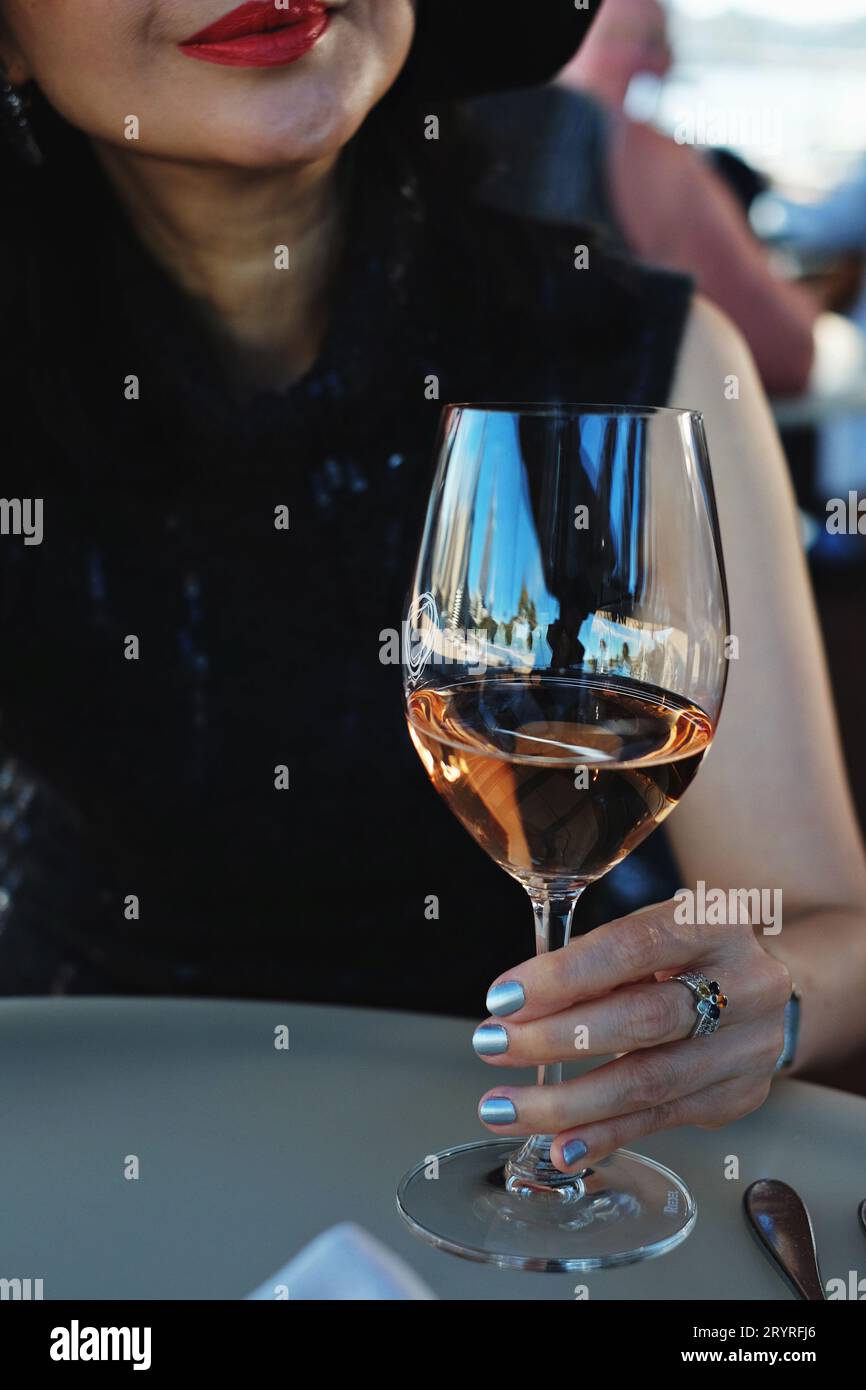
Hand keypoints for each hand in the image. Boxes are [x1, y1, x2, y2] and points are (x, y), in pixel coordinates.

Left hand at [474, 899, 791, 1170]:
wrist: (766, 989)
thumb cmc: (685, 954)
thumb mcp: (650, 934)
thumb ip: (595, 962)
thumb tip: (517, 1006)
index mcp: (715, 921)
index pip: (633, 947)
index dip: (564, 976)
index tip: (504, 998)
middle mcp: (747, 982)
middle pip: (643, 1019)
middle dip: (556, 1038)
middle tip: (492, 1045)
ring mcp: (751, 1045)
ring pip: (650, 1082)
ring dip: (567, 1102)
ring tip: (505, 1108)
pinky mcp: (741, 1094)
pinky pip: (662, 1121)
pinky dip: (605, 1134)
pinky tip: (561, 1145)